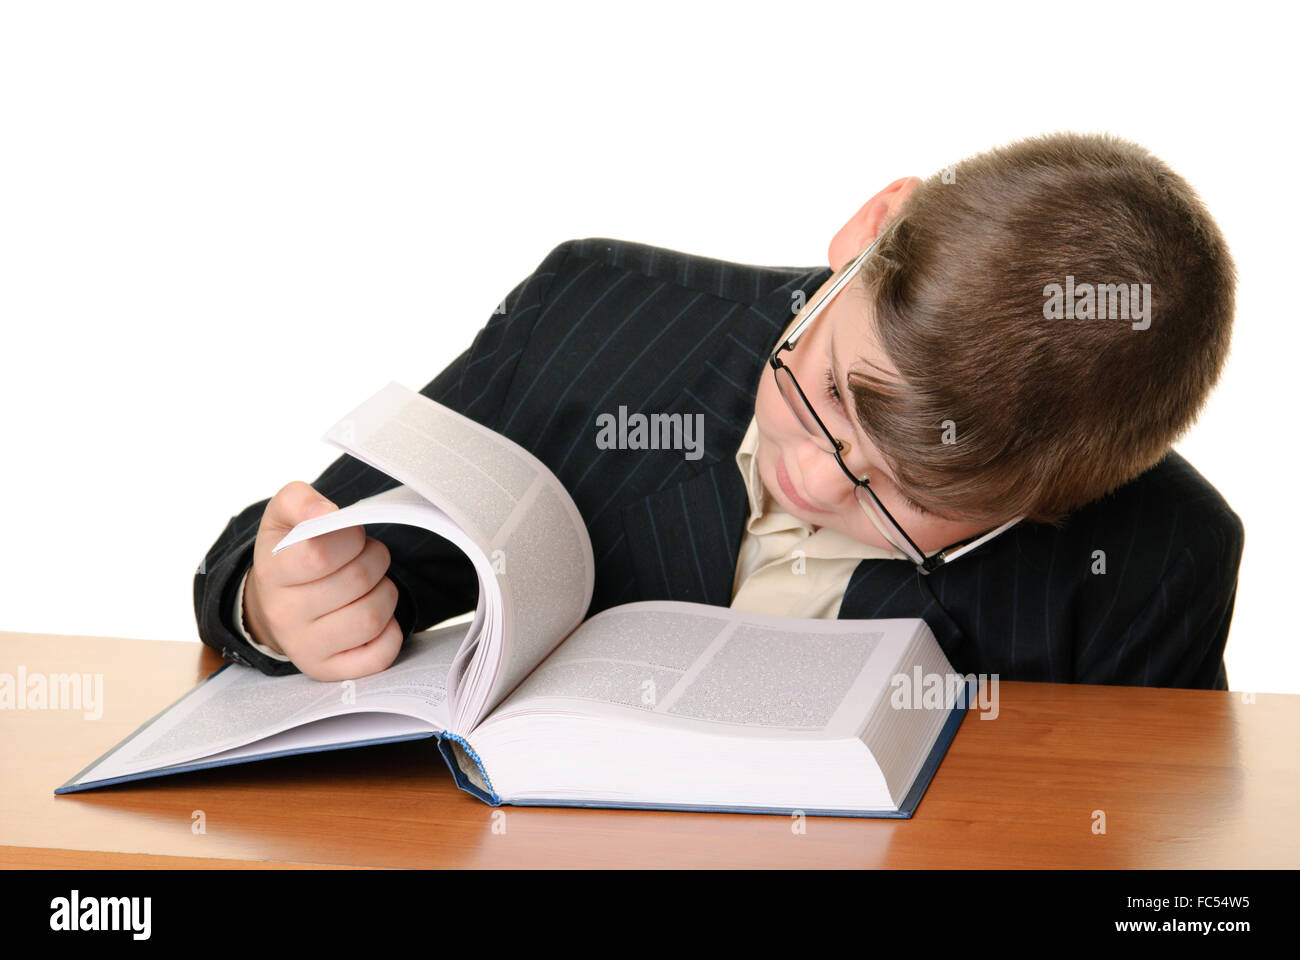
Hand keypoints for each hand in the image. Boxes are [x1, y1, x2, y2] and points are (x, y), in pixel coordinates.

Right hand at [242, 481, 401, 679]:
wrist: (274, 607)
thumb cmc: (291, 555)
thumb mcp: (284, 518)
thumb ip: (299, 500)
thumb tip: (323, 513)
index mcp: (272, 572)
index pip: (319, 555)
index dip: (350, 538)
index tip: (351, 534)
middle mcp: (284, 615)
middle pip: (356, 581)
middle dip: (375, 559)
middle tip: (367, 556)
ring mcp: (306, 648)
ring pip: (371, 617)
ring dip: (385, 592)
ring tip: (372, 585)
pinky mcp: (330, 671)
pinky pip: (379, 656)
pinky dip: (390, 633)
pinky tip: (376, 617)